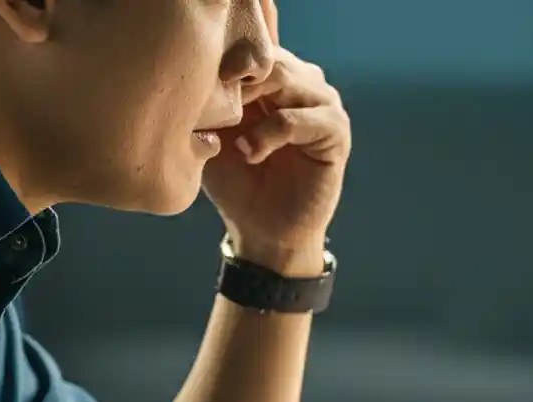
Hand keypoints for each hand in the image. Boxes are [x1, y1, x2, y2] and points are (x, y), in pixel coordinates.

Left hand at [203, 0, 349, 275]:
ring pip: (286, 78)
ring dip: (251, 106)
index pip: (258, 42)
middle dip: (236, 80)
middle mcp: (304, 81)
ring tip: (232, 137)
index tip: (201, 80)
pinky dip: (271, 134)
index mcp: (275, 75)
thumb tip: (196, 57)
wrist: (262, 229)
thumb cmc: (235, 179)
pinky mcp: (336, 133)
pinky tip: (251, 153)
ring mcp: (324, 104)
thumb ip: (214, 93)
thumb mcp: (214, 128)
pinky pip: (300, 118)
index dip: (229, 55)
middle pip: (269, 56)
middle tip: (215, 110)